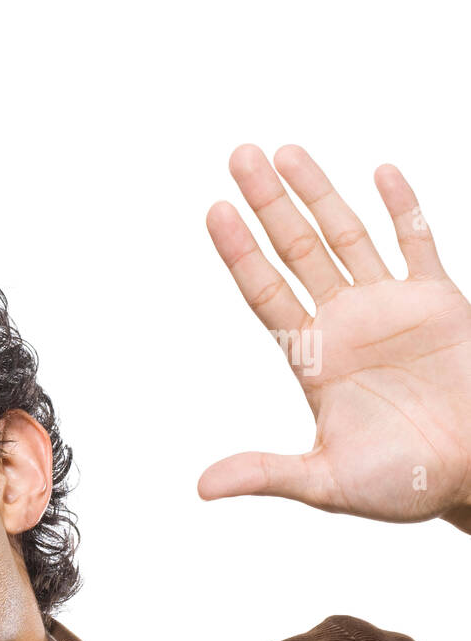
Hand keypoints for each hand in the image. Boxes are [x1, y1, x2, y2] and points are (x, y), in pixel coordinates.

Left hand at [200, 145, 470, 529]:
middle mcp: (343, 324)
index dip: (240, 253)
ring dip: (319, 194)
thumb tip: (201, 489)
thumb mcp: (326, 482)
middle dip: (268, 204)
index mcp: (312, 359)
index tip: (214, 210)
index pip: (264, 292)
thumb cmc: (401, 486)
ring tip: (286, 151)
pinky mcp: (440, 302)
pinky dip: (402, 207)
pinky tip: (379, 171)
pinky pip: (418, 243)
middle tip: (239, 155)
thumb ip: (266, 473)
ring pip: (347, 236)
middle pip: (296, 250)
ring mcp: (390, 308)